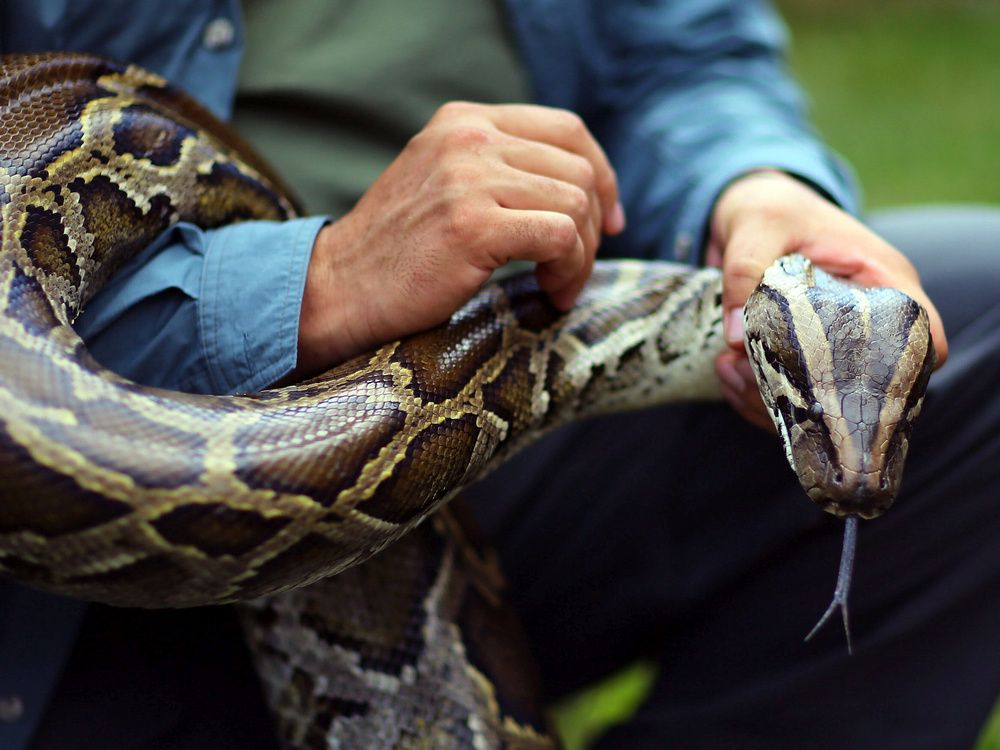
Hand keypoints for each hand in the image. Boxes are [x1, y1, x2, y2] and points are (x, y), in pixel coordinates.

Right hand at [294, 102, 624, 375]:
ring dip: (581, 255)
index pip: (567, 129)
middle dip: (593, 227)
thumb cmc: (397, 252)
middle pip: (579, 170)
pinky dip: (569, 270)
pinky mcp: (472, 224)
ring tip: (557, 286)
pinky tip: (550, 292)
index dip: (602, 175)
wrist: (337, 289)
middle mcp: (469, 138)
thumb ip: (499, 170)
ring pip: (575, 203)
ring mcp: (469, 178)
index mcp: (464, 121)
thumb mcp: (444, 184)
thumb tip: (581, 189)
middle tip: (574, 269)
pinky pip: (560, 236)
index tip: (608, 221)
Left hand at [706, 171, 947, 429]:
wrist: (747, 211)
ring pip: (823, 401)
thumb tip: (736, 338)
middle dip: (810, 398)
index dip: (903, 373)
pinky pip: (790, 398)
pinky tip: (726, 377)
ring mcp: (834, 344)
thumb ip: (746, 270)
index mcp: (882, 280)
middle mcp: (866, 320)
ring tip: (729, 372)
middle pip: (868, 386)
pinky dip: (756, 400)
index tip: (845, 387)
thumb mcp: (758, 224)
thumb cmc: (769, 208)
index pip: (923, 337)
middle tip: (752, 376)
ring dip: (773, 402)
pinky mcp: (801, 358)